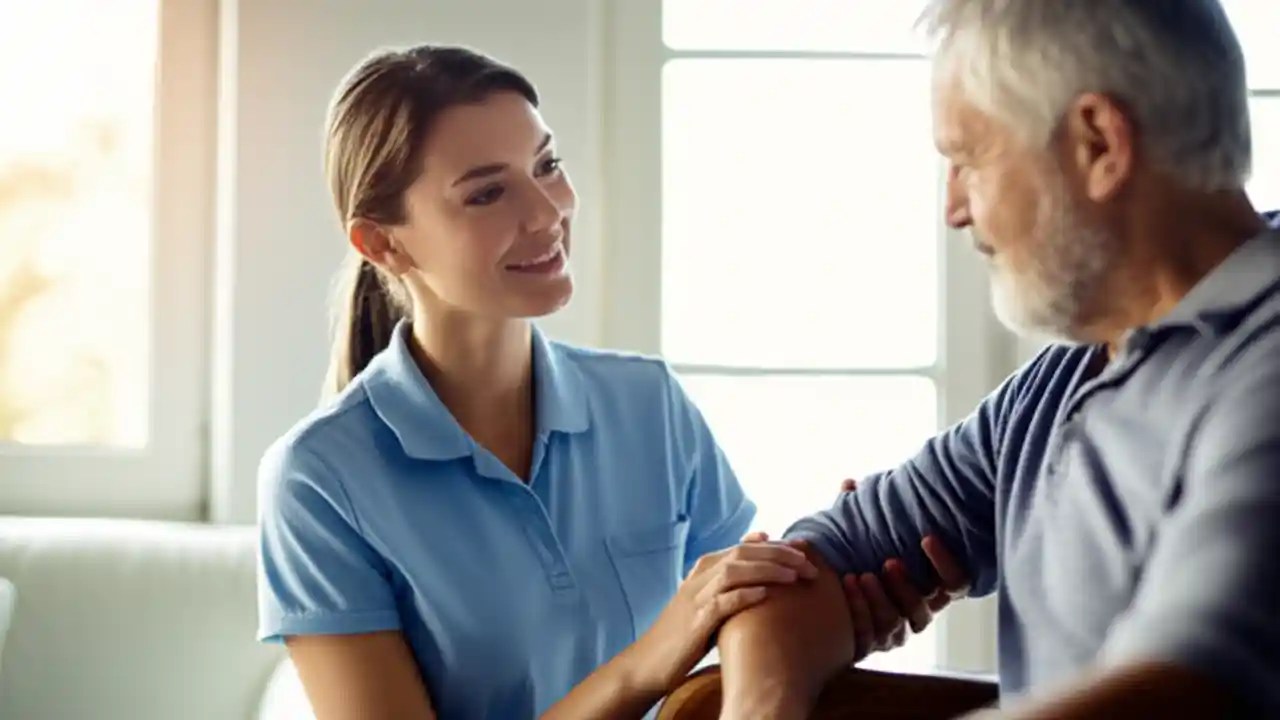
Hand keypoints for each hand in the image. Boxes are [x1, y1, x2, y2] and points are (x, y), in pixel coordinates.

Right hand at [630, 538, 818, 693]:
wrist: (650, 659)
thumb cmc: (685, 632)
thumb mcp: (709, 601)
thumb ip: (732, 584)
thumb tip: (764, 574)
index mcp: (705, 567)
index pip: (746, 546)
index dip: (777, 546)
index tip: (804, 551)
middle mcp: (700, 576)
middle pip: (744, 553)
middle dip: (779, 555)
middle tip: (809, 564)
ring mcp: (696, 596)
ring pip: (734, 571)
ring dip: (767, 570)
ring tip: (794, 576)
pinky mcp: (694, 621)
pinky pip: (722, 602)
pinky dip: (744, 595)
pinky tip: (765, 595)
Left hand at [837, 478, 970, 659]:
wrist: (825, 597)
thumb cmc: (856, 559)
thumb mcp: (861, 535)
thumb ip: (862, 511)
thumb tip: (850, 483)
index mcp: (929, 588)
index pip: (957, 583)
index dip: (946, 563)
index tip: (926, 537)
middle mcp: (916, 613)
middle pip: (924, 610)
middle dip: (906, 587)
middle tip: (888, 562)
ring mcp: (894, 632)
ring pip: (896, 624)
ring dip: (879, 599)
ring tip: (859, 576)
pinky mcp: (870, 644)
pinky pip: (868, 636)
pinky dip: (858, 610)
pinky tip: (846, 587)